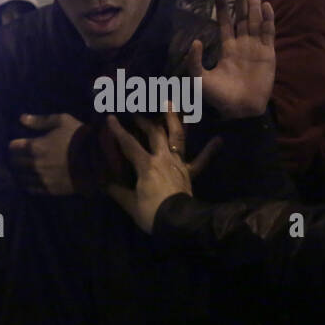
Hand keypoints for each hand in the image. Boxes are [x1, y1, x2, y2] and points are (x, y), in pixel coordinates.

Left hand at [9, 113, 83, 194]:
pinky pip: (32, 189)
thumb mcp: (62, 121)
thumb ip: (40, 120)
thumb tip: (21, 119)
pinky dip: (29, 184)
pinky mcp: (50, 190)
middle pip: (15, 163)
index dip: (14, 145)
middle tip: (18, 157)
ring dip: (20, 172)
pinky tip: (31, 180)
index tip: (17, 144)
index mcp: (35, 146)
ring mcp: (42, 179)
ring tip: (23, 170)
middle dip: (15, 158)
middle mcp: (34, 164)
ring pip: (21, 177)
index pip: (13, 147)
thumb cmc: (79, 137)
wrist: (97, 160)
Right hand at [105, 108, 220, 232]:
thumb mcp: (130, 204)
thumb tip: (104, 183)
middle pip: (154, 133)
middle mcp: (163, 158)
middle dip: (145, 119)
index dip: (118, 130)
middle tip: (138, 109)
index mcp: (145, 165)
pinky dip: (210, 151)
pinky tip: (219, 139)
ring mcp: (179, 164)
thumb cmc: (152, 213)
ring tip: (171, 102)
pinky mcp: (190, 173)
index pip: (129, 144)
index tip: (111, 116)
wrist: (179, 223)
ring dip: (174, 119)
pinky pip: (201, 161)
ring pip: (177, 137)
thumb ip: (117, 191)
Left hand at [187, 0, 275, 119]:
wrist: (240, 111)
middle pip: (241, 16)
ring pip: (255, 21)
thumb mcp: (200, 80)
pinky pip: (268, 34)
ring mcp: (256, 48)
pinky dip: (268, 20)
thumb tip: (195, 40)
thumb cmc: (220, 98)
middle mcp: (242, 44)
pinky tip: (266, 6)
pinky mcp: (268, 54)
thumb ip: (195, 61)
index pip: (224, 22)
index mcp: (227, 48)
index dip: (221, 6)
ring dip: (254, 6)